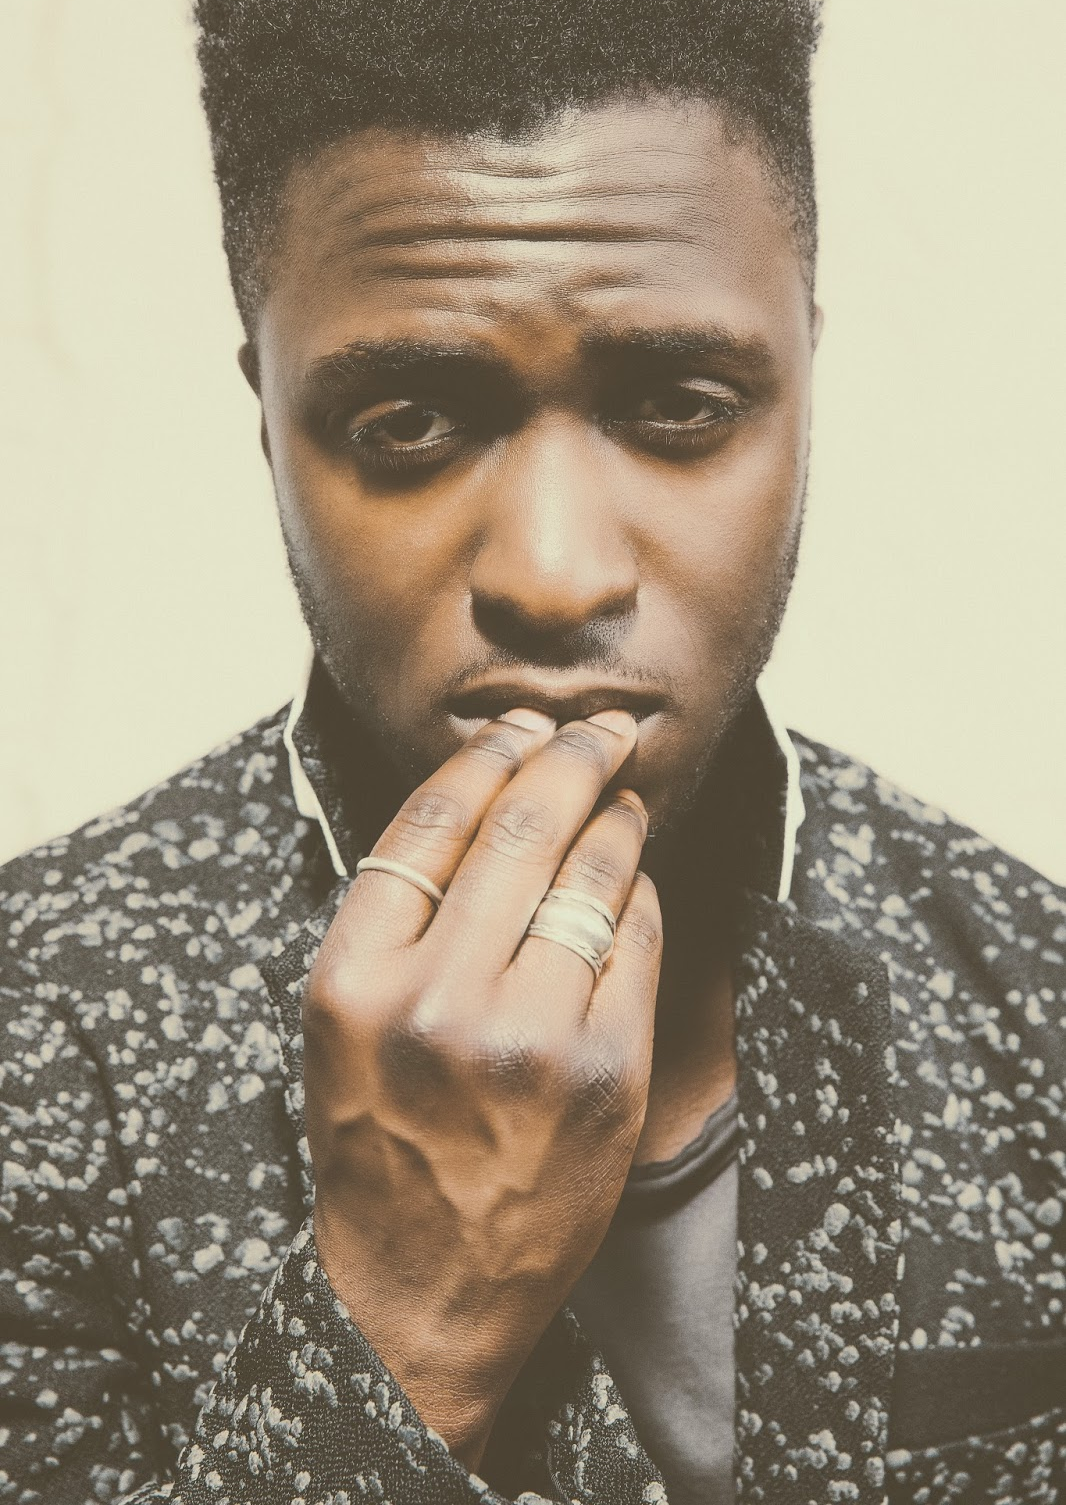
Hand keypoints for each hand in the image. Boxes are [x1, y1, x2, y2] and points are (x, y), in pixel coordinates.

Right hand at [302, 707, 661, 1466]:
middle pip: (520, 830)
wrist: (421, 1290)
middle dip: (572, 757)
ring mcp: (529, 1040)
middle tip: (601, 729)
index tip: (518, 726)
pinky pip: (634, 942)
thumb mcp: (340, 1031)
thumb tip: (486, 801)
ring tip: (623, 794)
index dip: (485, 756)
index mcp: (352, 983)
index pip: (429, 823)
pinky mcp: (605, 1074)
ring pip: (590, 876)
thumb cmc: (378, 1149)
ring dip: (615, 817)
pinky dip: (637, 896)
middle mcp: (437, 1002)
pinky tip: (632, 881)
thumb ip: (394, 924)